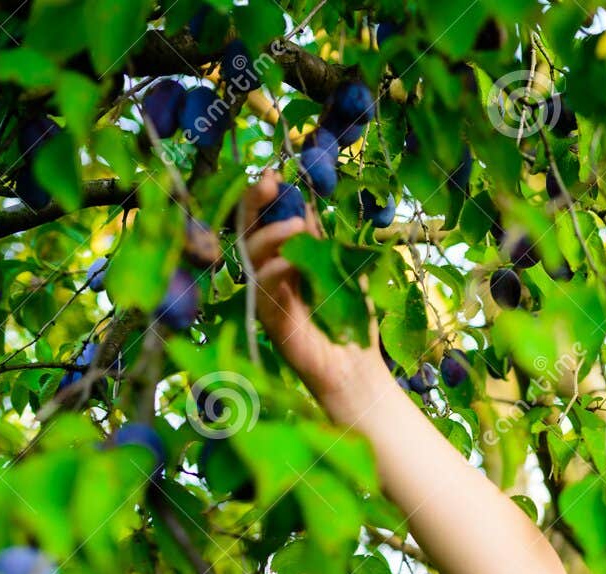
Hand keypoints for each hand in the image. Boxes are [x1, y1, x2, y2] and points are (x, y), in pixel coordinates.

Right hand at [239, 170, 390, 423]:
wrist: (356, 367)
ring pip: (252, 259)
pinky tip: (291, 262)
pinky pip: (264, 290)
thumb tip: (307, 208)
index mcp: (284, 260)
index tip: (272, 175)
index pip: (266, 223)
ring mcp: (266, 298)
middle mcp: (269, 276)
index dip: (264, 200)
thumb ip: (322, 243)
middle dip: (255, 206)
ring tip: (296, 227)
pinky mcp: (269, 321)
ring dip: (271, 237)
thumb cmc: (349, 321)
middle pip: (249, 234)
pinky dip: (276, 272)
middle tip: (268, 185)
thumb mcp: (340, 272)